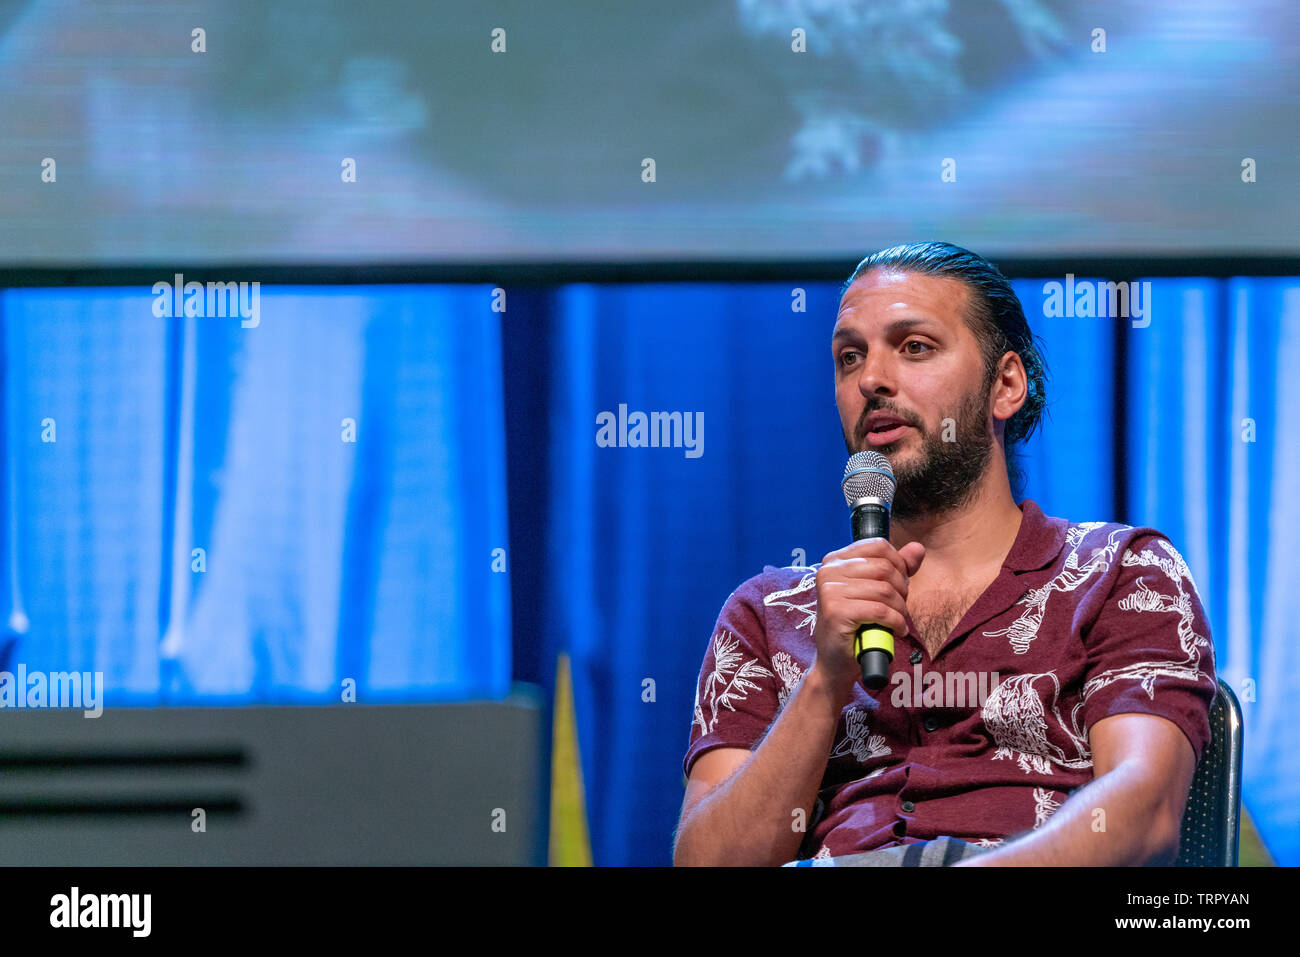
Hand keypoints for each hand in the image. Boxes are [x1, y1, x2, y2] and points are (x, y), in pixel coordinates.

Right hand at [810, 538, 925, 703]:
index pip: (878, 546)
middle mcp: (828, 571)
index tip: (899, 586)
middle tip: (899, 608)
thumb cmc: (856, 626)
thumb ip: (897, 568)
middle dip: (902, 590)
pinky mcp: (836, 611)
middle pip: (885, 568)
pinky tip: (896, 631)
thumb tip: (917, 548)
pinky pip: (880, 610)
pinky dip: (896, 622)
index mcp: (835, 560)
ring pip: (885, 590)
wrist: (836, 663)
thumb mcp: (876, 592)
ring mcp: (829, 590)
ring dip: (900, 609)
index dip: (898, 565)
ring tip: (897, 621)